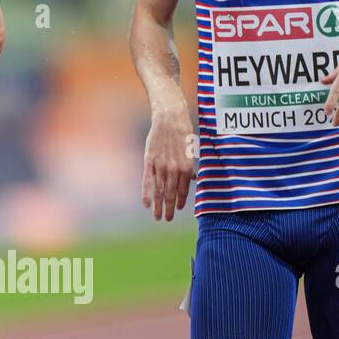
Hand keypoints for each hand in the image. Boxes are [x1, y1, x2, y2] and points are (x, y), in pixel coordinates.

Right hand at [142, 105, 194, 221]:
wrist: (170, 119)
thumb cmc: (183, 133)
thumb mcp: (191, 151)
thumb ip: (190, 167)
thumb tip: (192, 178)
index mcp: (186, 168)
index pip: (183, 191)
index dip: (180, 202)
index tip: (177, 209)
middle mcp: (174, 170)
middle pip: (170, 195)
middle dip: (169, 209)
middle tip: (167, 220)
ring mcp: (160, 167)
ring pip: (159, 191)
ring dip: (158, 206)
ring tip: (157, 217)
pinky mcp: (149, 161)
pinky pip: (147, 181)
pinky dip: (146, 193)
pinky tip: (146, 204)